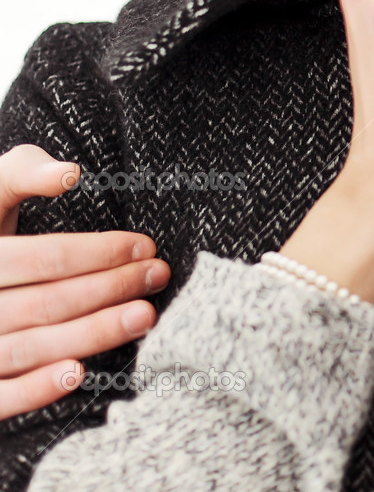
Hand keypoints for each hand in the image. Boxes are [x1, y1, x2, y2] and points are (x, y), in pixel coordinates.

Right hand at [0, 144, 169, 418]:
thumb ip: (26, 173)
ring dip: (92, 335)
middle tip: (157, 277)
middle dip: (110, 289)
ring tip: (144, 317)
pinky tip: (79, 372)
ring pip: (28, 347)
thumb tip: (69, 173)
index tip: (145, 247)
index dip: (98, 253)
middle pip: (45, 303)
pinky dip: (34, 390)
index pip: (43, 258)